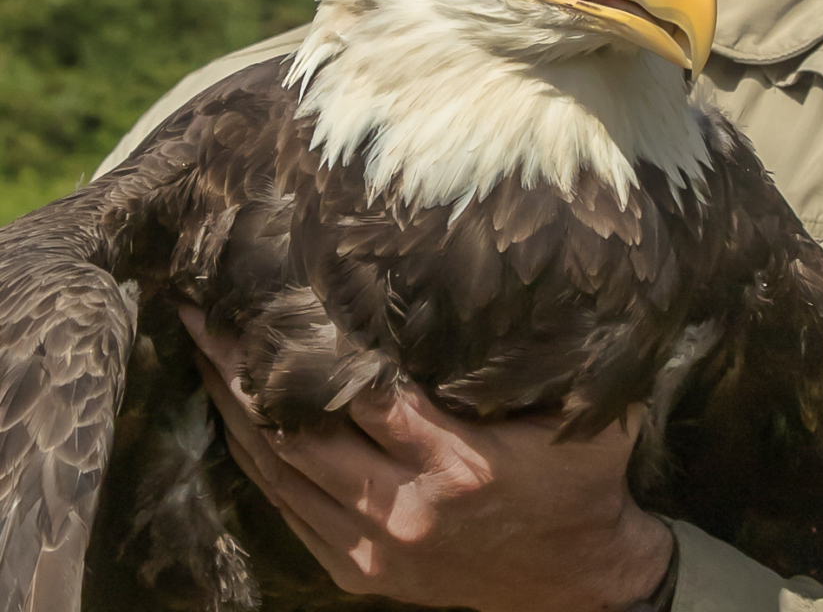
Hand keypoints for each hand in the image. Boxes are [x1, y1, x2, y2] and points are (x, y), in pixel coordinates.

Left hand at [178, 305, 672, 611]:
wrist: (582, 581)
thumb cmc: (584, 480)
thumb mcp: (580, 408)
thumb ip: (541, 353)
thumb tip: (510, 280)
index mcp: (459, 461)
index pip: (361, 391)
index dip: (306, 341)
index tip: (266, 291)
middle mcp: (407, 506)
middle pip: (298, 427)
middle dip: (241, 365)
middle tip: (200, 307)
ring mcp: (377, 546)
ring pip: (281, 470)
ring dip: (233, 409)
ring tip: (200, 348)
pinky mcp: (362, 572)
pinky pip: (287, 510)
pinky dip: (254, 460)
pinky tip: (232, 418)